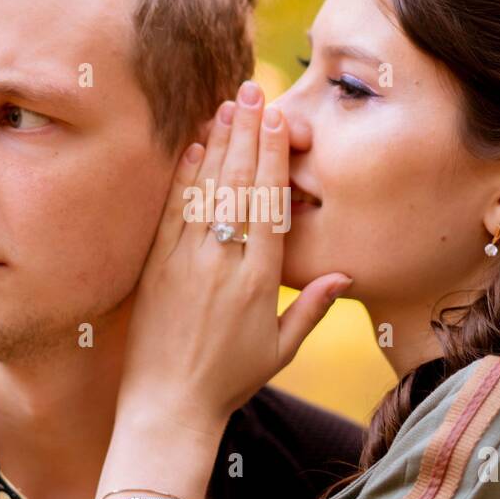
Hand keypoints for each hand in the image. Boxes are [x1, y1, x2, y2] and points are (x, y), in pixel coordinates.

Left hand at [117, 80, 351, 435]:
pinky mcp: (156, 268)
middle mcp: (222, 265)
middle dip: (247, 134)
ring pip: (205, 191)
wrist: (168, 407)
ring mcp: (185, 263)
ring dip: (218, 144)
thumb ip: (312, 309)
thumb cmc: (229, 381)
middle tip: (253, 91)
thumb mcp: (280, 350)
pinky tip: (194, 148)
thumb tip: (344, 272)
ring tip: (227, 105)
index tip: (279, 120)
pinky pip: (172, 212)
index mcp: (259, 282)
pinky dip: (184, 177)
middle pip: (238, 186)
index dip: (273, 157)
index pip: (269, 205)